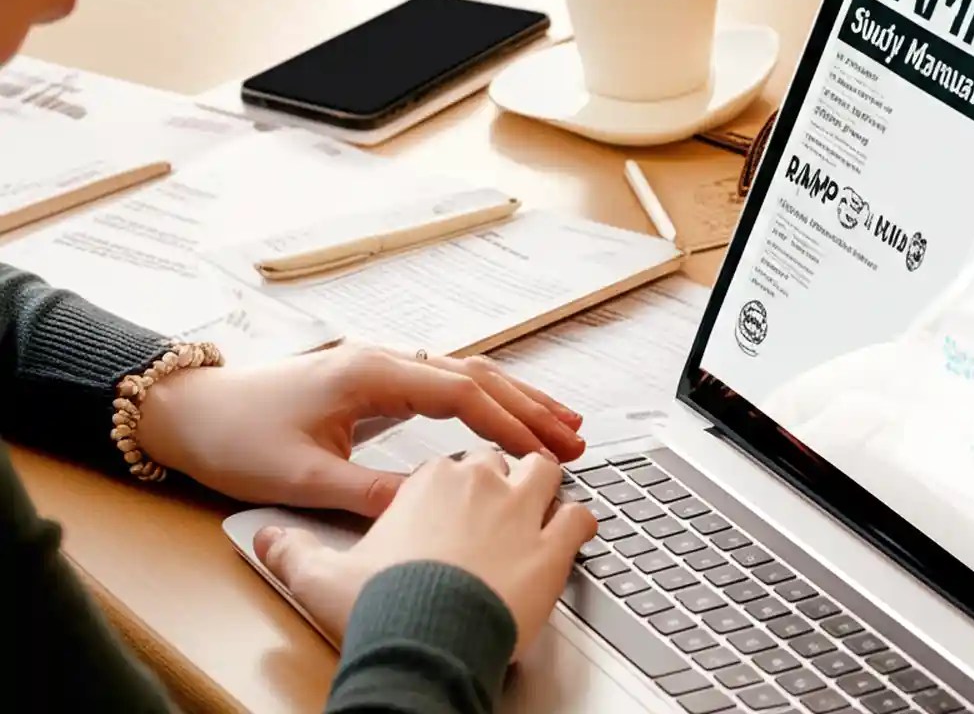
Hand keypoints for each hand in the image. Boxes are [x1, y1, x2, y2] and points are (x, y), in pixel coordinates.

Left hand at [135, 345, 585, 516]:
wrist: (193, 412)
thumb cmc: (238, 436)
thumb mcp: (301, 475)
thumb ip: (370, 490)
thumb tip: (430, 503)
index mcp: (370, 374)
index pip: (459, 393)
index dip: (507, 423)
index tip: (543, 450)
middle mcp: (384, 361)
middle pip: (476, 375)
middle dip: (530, 406)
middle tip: (576, 436)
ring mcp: (383, 368)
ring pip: (468, 375)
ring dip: (517, 399)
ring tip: (564, 423)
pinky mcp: (379, 383)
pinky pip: (449, 385)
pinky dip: (488, 401)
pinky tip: (510, 416)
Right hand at [253, 450, 596, 650]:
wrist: (424, 640)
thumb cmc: (380, 606)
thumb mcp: (320, 576)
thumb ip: (290, 551)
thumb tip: (265, 540)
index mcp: (428, 482)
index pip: (450, 464)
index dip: (454, 485)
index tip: (455, 502)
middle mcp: (478, 483)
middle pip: (499, 460)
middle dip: (500, 478)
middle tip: (499, 504)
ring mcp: (520, 509)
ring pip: (545, 471)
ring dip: (546, 484)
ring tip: (540, 506)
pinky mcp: (553, 544)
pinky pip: (580, 516)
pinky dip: (580, 523)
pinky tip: (573, 533)